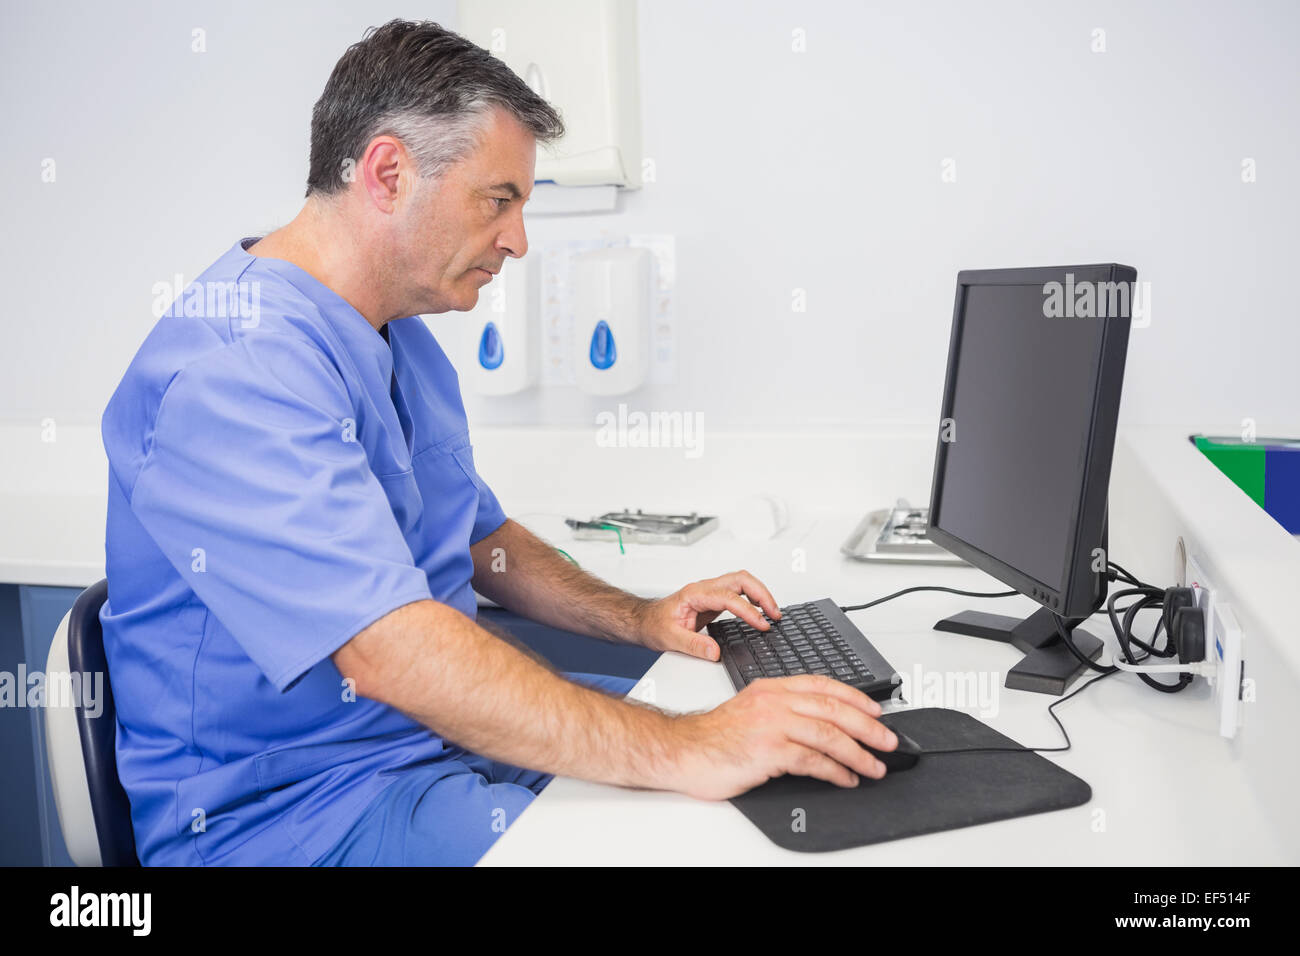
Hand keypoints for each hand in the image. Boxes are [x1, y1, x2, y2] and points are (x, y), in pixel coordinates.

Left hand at [635, 569, 780, 660]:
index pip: (729, 597)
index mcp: (695, 594)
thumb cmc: (654, 625)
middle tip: (775, 614)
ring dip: (760, 594)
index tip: (761, 624)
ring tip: (773, 613)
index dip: (748, 610)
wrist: (644, 621)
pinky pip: (739, 593)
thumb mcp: (669, 639)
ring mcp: (710, 593)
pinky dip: (754, 599)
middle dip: (762, 594)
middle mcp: (704, 589)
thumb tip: (715, 652)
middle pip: (741, 579)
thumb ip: (693, 645)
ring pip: (742, 582)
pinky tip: (760, 611)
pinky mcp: (714, 600)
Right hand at [664, 675, 898, 799]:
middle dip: (868, 727)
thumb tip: (822, 726)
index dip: (856, 697)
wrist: (682, 751)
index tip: (876, 711)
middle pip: (834, 709)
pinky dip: (836, 771)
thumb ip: (783, 711)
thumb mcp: (751, 710)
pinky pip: (813, 761)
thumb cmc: (714, 737)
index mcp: (771, 688)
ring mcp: (772, 725)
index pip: (823, 685)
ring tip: (875, 767)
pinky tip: (846, 779)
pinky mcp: (769, 751)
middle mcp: (774, 702)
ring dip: (859, 753)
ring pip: (829, 735)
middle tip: (888, 741)